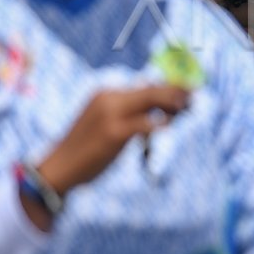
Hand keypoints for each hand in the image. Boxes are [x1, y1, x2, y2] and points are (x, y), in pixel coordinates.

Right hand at [36, 85, 188, 194]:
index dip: (169, 87)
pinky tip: (169, 126)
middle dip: (175, 91)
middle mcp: (109, 98)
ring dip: (172, 103)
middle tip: (194, 95)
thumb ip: (127, 112)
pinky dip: (159, 124)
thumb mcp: (105, 122)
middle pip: (150, 89)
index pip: (145, 86)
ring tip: (187, 107)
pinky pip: (144, 124)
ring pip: (150, 101)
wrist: (60, 167)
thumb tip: (158, 109)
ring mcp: (111, 114)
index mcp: (106, 94)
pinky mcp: (113, 133)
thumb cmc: (86, 148)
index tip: (187, 90)